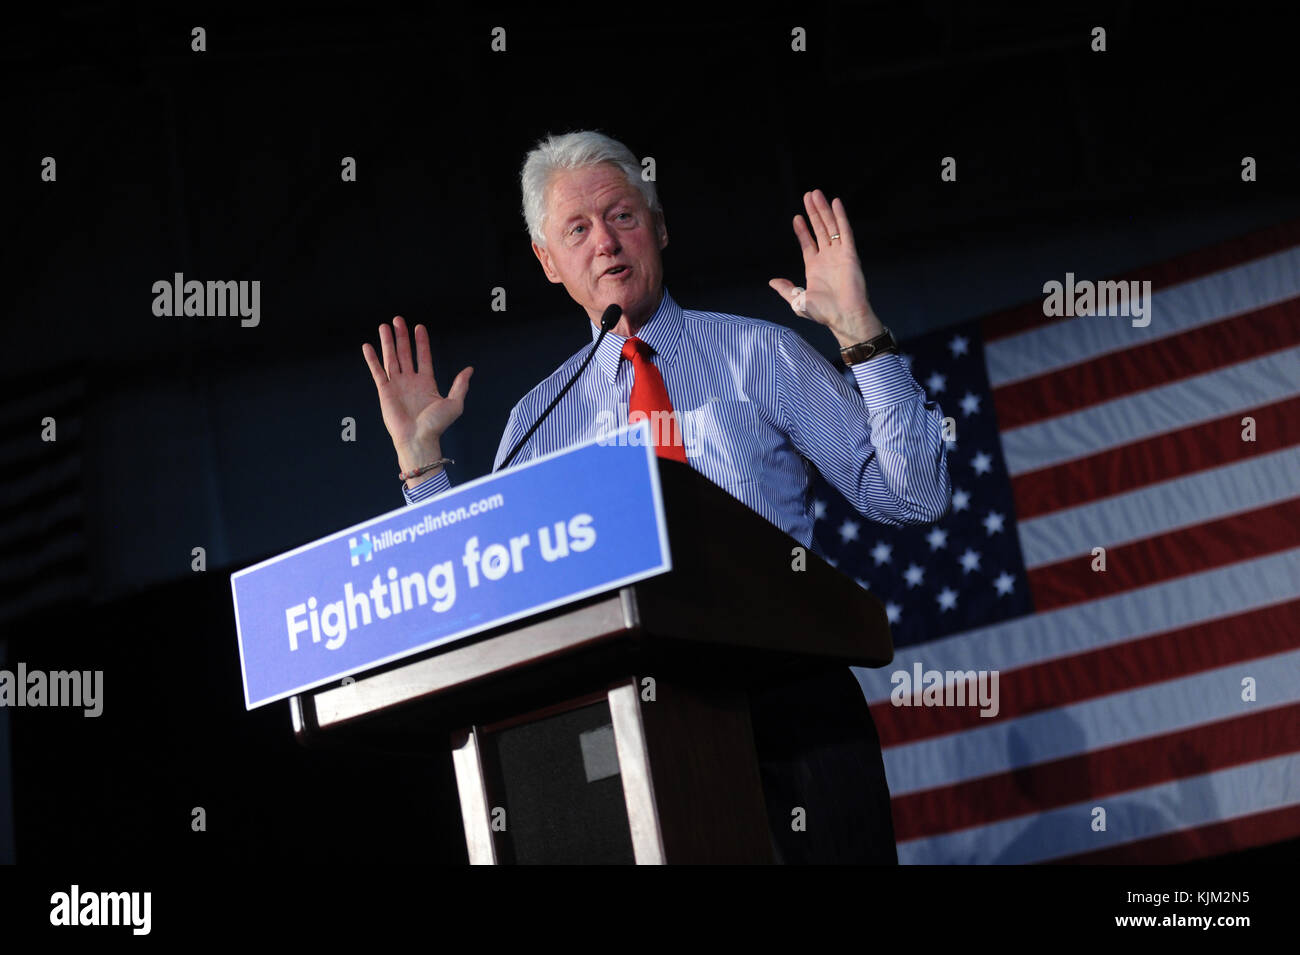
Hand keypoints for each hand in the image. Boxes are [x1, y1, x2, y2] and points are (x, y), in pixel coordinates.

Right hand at [362, 316, 471, 463]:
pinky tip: (368, 346)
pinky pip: (377, 371)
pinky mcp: (385, 391)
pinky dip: (372, 359)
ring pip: (391, 358)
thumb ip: (461, 385)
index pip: (423, 356)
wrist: (418, 439)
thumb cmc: (436, 426)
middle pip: (405, 353)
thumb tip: (470, 369)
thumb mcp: (454, 403)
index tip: (419, 327)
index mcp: (427, 382)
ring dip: (387, 342)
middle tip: (398, 319)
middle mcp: (411, 381)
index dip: (421, 342)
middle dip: (402, 336)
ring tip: (384, 326)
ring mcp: (397, 385)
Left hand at [769, 189, 883, 348]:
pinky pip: (845, 231)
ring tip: (816, 194)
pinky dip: (840, 217)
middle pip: (819, 229)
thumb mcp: (798, 301)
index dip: (802, 230)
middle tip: (808, 195)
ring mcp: (839, 254)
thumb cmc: (823, 313)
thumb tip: (773, 281)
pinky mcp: (849, 253)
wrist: (843, 317)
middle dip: (813, 213)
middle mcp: (827, 258)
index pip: (808, 243)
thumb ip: (786, 289)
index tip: (797, 217)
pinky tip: (835, 203)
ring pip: (830, 226)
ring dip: (823, 210)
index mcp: (815, 267)